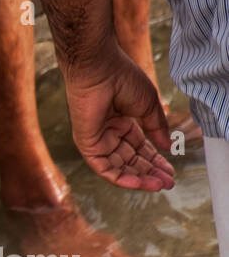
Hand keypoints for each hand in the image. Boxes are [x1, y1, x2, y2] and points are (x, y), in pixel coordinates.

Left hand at [61, 45, 174, 190]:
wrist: (101, 71)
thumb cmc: (123, 80)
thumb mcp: (148, 106)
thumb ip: (157, 128)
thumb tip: (168, 147)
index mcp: (122, 122)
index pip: (140, 147)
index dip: (156, 160)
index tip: (171, 171)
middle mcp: (109, 133)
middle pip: (131, 160)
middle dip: (150, 172)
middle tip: (168, 183)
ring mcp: (97, 140)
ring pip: (119, 167)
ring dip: (139, 177)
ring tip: (159, 185)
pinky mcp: (87, 145)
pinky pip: (104, 168)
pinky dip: (121, 177)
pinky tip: (138, 182)